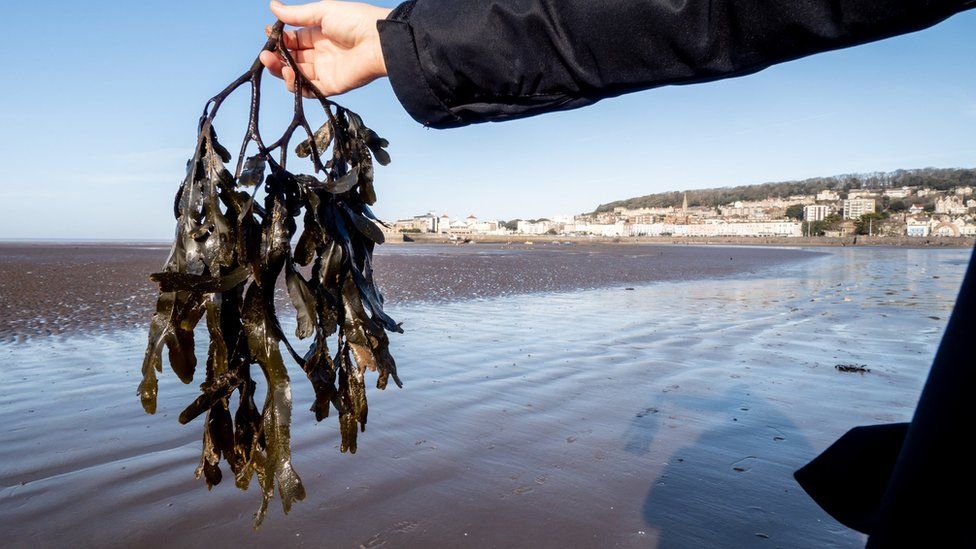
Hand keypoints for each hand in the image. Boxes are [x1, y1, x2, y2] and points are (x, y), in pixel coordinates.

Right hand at [260, 0, 391, 96]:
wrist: (378, 41)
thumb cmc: (355, 21)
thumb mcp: (323, 12)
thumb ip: (297, 14)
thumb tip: (273, 6)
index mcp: (319, 35)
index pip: (293, 40)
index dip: (279, 39)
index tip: (268, 34)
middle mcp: (321, 53)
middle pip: (292, 59)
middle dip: (275, 56)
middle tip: (265, 53)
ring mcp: (326, 70)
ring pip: (296, 75)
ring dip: (280, 69)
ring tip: (270, 61)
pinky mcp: (331, 86)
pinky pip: (308, 90)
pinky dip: (295, 85)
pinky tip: (288, 73)